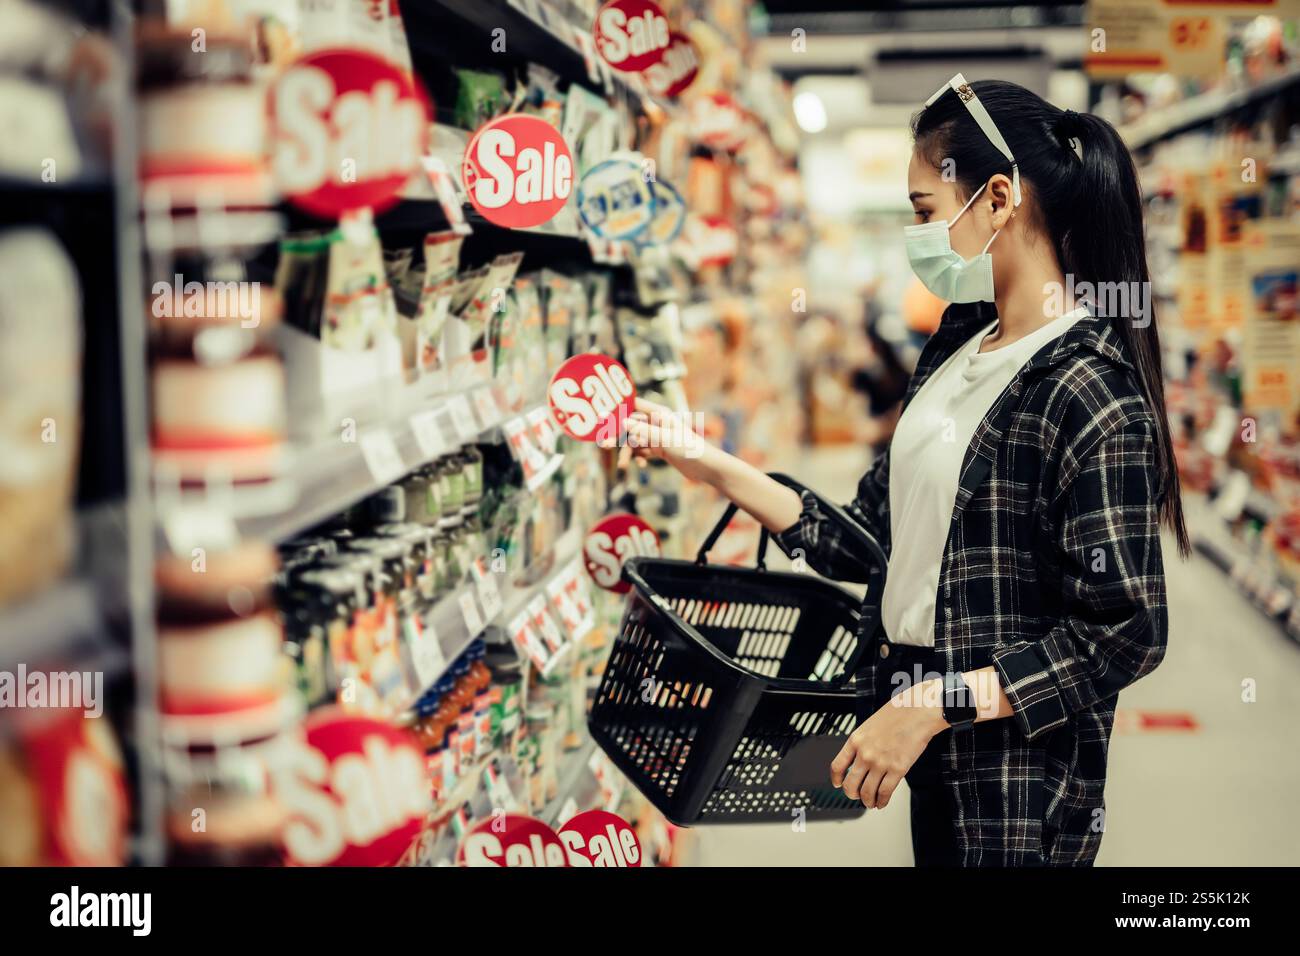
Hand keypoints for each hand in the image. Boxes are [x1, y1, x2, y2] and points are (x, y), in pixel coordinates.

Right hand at [597, 397, 720, 483]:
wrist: (705, 467)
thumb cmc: (689, 448)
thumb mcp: (664, 440)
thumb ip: (643, 431)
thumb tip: (623, 422)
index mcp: (660, 414)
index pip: (634, 405)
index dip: (618, 409)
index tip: (601, 416)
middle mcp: (657, 422)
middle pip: (631, 425)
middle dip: (619, 436)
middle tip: (605, 445)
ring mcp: (657, 436)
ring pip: (634, 441)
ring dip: (628, 452)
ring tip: (624, 466)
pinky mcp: (659, 448)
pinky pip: (642, 451)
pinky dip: (639, 458)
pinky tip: (641, 465)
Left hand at [831, 679, 946, 808]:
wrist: (918, 710)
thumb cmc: (898, 713)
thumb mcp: (870, 724)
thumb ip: (863, 742)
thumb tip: (859, 758)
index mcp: (856, 740)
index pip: (837, 766)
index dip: (836, 779)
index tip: (838, 784)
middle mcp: (865, 753)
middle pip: (850, 784)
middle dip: (852, 794)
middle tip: (856, 796)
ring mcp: (880, 763)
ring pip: (867, 792)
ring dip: (867, 801)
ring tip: (870, 802)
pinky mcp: (898, 770)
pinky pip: (885, 792)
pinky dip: (882, 801)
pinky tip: (882, 802)